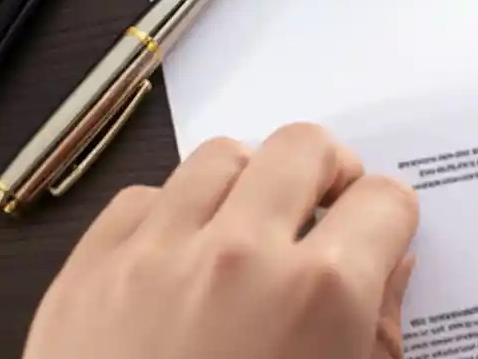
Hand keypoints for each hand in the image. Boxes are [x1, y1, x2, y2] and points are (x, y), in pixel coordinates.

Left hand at [22, 123, 418, 358]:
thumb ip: (380, 330)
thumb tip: (390, 265)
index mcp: (324, 295)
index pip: (386, 197)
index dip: (390, 218)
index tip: (379, 234)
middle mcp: (243, 255)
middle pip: (306, 146)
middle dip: (329, 173)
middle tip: (326, 208)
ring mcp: (157, 257)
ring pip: (222, 156)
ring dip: (250, 182)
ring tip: (252, 224)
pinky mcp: (87, 275)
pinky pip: (142, 197)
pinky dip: (172, 213)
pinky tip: (184, 255)